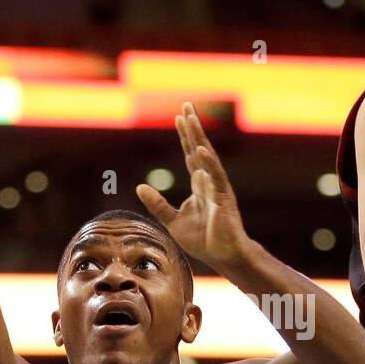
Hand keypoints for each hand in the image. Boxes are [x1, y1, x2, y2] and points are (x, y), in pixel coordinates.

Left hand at [135, 102, 252, 268]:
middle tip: (186, 105)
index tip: (179, 116)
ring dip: (199, 138)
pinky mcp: (224, 199)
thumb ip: (157, 204)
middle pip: (199, 149)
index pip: (190, 155)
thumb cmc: (203, 241)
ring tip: (191, 120)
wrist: (224, 257)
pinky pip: (216, 178)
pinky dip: (208, 163)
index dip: (185, 136)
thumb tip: (140, 186)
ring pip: (207, 158)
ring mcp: (218, 188)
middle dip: (192, 128)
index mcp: (199, 185)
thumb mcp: (172, 221)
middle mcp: (209, 182)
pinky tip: (200, 150)